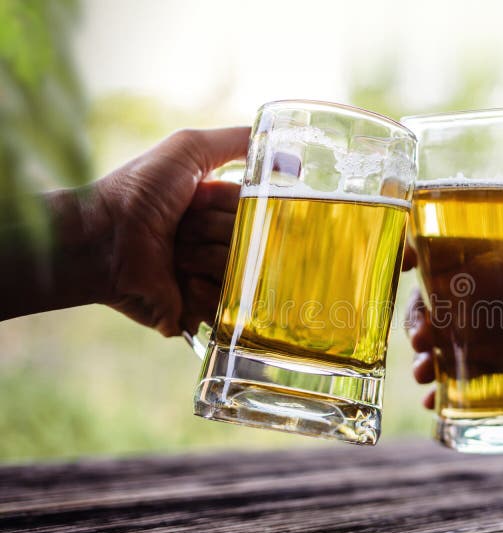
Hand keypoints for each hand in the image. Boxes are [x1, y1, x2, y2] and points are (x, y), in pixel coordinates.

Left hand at [94, 128, 249, 335]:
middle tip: (182, 227)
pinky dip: (203, 290)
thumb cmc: (139, 191)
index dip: (233, 204)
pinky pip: (229, 305)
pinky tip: (179, 281)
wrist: (102, 240)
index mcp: (223, 209)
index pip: (260, 210)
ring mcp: (215, 278)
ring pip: (245, 274)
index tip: (201, 198)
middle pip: (256, 242)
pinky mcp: (204, 311)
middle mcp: (223, 243)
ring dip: (207, 259)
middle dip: (217, 231)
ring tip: (175, 254)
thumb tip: (290, 156)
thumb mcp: (188, 148)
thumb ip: (237, 141)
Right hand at [403, 248, 502, 408]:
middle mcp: (477, 292)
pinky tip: (432, 402)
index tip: (404, 261)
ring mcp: (482, 328)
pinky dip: (443, 389)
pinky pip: (461, 373)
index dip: (415, 248)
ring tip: (422, 374)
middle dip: (416, 319)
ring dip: (423, 357)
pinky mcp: (494, 359)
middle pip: (430, 300)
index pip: (442, 246)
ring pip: (439, 339)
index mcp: (492, 258)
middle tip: (421, 338)